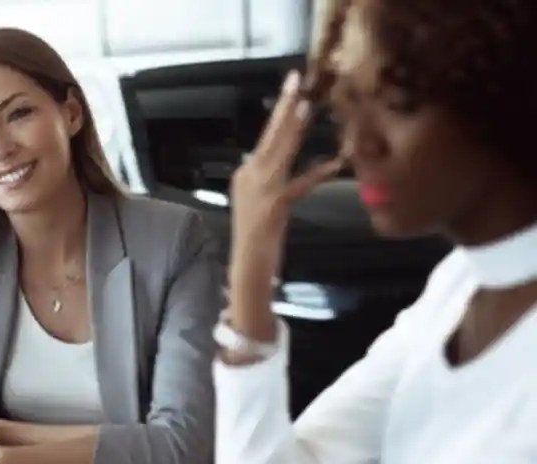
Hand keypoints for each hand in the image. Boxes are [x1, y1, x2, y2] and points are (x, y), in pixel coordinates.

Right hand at [229, 70, 344, 275]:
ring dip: (294, 128)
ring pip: (280, 152)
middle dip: (283, 106)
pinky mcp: (274, 205)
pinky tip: (336, 162)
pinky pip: (300, 184)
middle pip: (270, 135)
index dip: (280, 112)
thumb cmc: (257, 237)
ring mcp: (260, 190)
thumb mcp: (259, 201)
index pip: (266, 137)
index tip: (292, 89)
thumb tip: (279, 159)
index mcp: (245, 173)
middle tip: (296, 79)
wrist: (247, 264)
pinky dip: (318, 173)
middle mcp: (249, 175)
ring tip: (307, 104)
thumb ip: (267, 179)